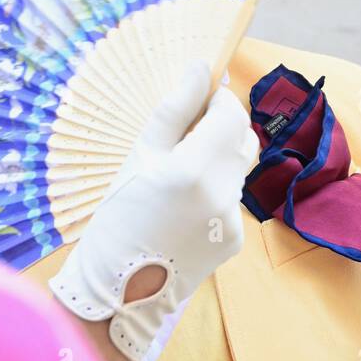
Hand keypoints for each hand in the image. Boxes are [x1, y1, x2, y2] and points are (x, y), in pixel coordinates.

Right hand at [47, 58, 259, 360]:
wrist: (117, 291)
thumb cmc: (117, 217)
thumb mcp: (138, 156)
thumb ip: (174, 110)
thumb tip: (199, 69)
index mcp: (194, 169)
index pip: (232, 114)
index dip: (218, 101)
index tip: (197, 101)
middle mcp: (222, 195)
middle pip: (243, 138)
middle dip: (222, 126)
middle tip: (187, 132)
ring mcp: (233, 220)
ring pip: (239, 168)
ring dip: (218, 158)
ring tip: (179, 173)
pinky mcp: (235, 240)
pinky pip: (231, 199)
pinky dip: (213, 191)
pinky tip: (182, 208)